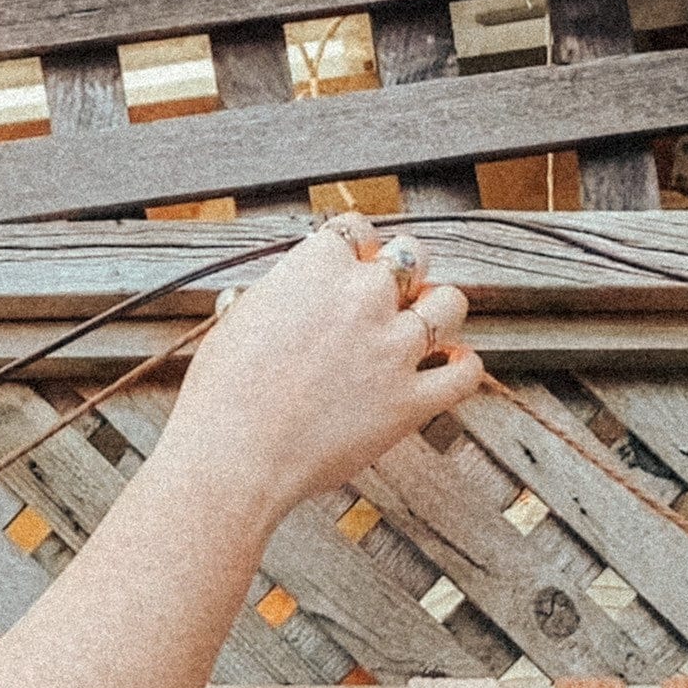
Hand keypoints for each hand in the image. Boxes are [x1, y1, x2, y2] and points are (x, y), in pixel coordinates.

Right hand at [159, 225, 479, 524]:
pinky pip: (464, 374)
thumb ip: (274, 300)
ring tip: (427, 328)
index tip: (355, 268)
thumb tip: (273, 300)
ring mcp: (393, 349)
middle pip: (411, 257)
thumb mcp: (237, 321)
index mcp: (319, 267)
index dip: (359, 250)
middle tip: (393, 299)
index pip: (358, 230)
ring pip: (449, 304)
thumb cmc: (222, 396)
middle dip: (404, 275)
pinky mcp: (410, 402)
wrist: (234, 456)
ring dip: (440, 311)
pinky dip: (464, 367)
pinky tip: (452, 366)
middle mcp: (364, 297)